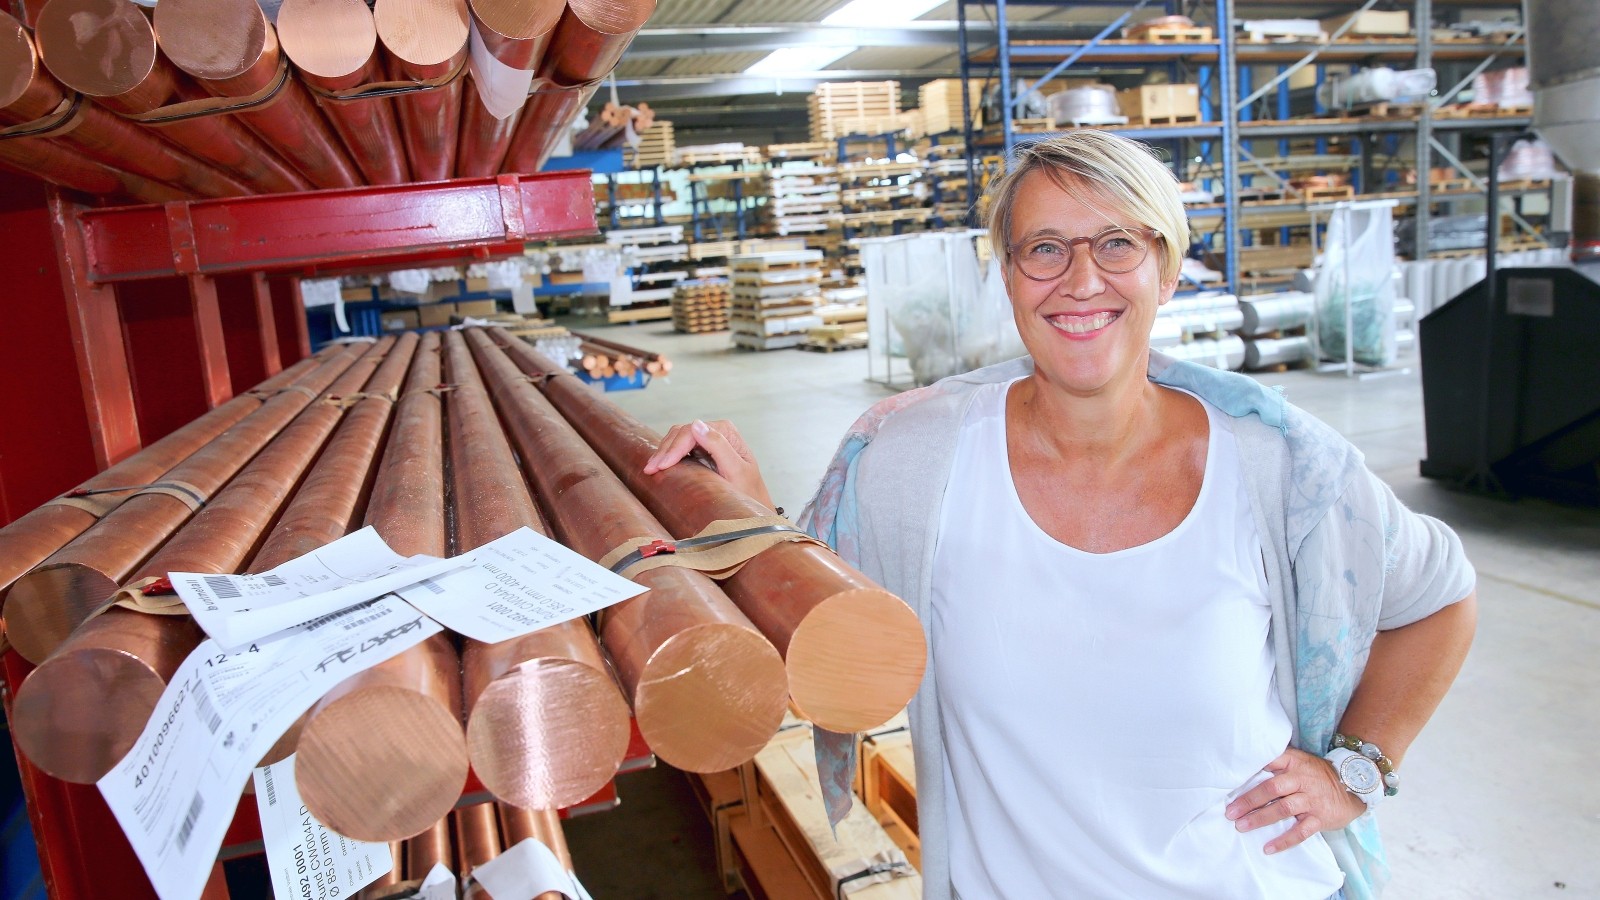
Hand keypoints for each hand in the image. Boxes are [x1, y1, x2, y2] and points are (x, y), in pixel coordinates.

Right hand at [642, 419, 774, 508]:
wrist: (753, 507)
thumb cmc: (748, 493)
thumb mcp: (736, 471)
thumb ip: (718, 446)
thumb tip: (696, 424)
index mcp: (726, 431)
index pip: (692, 431)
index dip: (674, 447)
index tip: (662, 466)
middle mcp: (717, 431)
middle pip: (682, 432)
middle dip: (665, 450)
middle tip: (650, 469)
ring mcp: (709, 439)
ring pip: (678, 437)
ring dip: (663, 452)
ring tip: (651, 469)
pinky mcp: (702, 450)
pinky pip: (680, 446)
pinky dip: (668, 455)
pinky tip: (659, 467)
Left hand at [1225, 747, 1366, 854]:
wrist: (1354, 786)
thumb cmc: (1318, 774)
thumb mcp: (1300, 760)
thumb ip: (1278, 761)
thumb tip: (1247, 761)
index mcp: (1294, 762)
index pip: (1269, 762)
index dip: (1250, 770)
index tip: (1229, 780)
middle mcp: (1302, 779)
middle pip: (1272, 788)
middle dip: (1249, 800)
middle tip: (1230, 811)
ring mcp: (1311, 799)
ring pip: (1283, 809)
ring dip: (1260, 819)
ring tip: (1241, 826)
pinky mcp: (1320, 818)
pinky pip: (1301, 832)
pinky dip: (1284, 841)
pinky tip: (1268, 848)